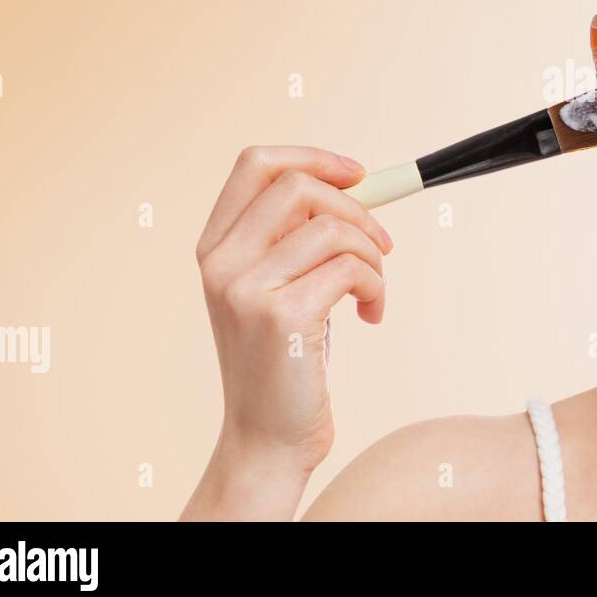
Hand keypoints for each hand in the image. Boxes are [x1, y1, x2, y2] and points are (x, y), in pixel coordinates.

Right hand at [193, 146, 390, 475]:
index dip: (314, 158)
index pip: (256, 164)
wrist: (268, 438)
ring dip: (373, 255)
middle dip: (357, 208)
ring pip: (333, 228)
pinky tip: (371, 315)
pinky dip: (376, 286)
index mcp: (215, 246)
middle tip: (381, 245)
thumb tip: (358, 185)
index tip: (359, 174)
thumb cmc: (285, 359)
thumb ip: (298, 237)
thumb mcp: (280, 286)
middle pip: (299, 187)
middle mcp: (221, 262)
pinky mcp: (280, 316)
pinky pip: (351, 268)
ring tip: (373, 289)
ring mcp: (245, 288)